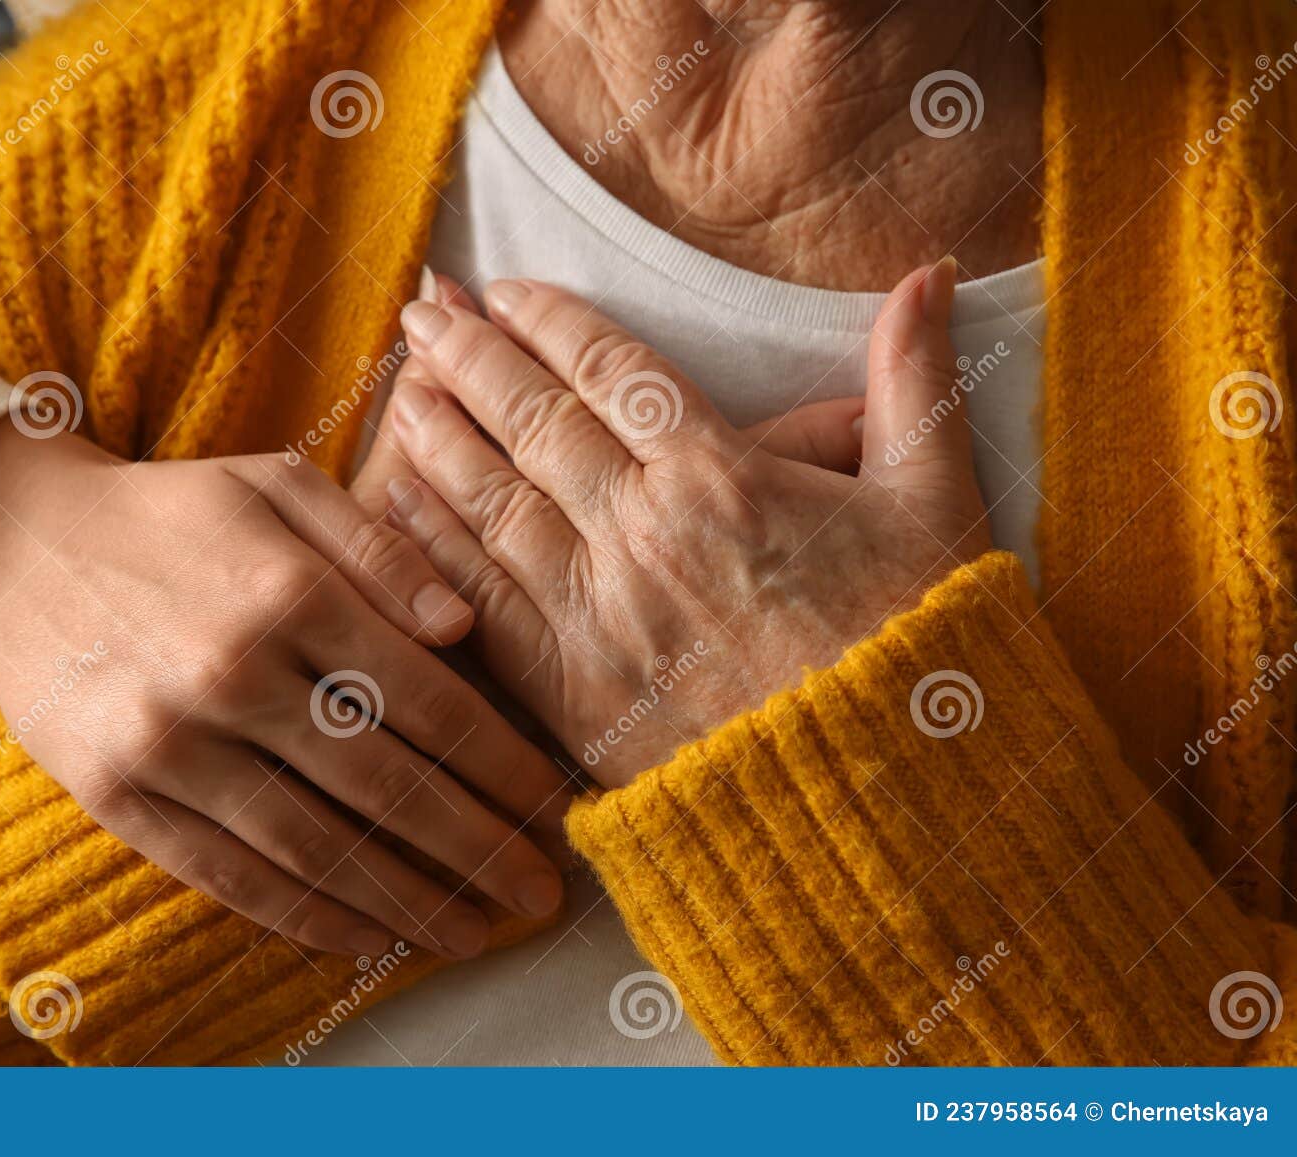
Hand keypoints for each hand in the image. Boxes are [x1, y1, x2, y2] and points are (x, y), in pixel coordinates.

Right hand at [0, 418, 567, 958]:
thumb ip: (378, 549)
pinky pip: (230, 875)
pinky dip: (309, 916)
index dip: (500, 766)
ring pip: (315, 849)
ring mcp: (168, 745)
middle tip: (538, 893)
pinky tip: (369, 937)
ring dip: (407, 902)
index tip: (550, 806)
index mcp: (288, 593)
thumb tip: (463, 628)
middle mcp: (232, 674)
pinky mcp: (117, 797)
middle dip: (477, 849)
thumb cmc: (173, 513)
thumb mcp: (279, 484)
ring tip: (474, 932)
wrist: (15, 543)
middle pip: (385, 787)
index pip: (426, 702)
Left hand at [355, 263, 990, 787]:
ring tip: (399, 386)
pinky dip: (432, 545)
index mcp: (722, 476)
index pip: (611, 372)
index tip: (505, 291)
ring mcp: (598, 613)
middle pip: (534, 422)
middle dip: (472, 356)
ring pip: (491, 502)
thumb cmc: (915, 649)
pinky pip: (482, 600)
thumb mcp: (936, 504)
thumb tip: (930, 274)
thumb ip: (915, 382)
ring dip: (438, 435)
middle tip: (424, 310)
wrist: (886, 800)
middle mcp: (642, 533)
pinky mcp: (570, 692)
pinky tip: (396, 507)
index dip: (550, 321)